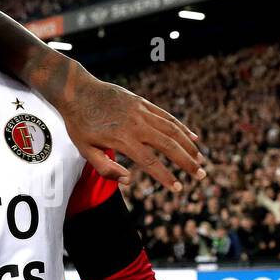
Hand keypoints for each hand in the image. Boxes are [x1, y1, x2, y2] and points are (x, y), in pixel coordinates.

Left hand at [60, 76, 205, 192]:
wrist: (77, 91)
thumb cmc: (79, 124)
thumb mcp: (85, 151)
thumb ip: (106, 168)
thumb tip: (129, 180)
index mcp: (122, 139)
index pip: (150, 162)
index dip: (166, 177)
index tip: (178, 188)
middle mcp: (136, 125)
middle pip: (168, 146)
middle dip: (187, 162)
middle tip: (201, 175)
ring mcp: (141, 112)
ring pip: (172, 130)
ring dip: (189, 146)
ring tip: (200, 159)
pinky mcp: (143, 103)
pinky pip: (166, 116)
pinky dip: (181, 127)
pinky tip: (193, 137)